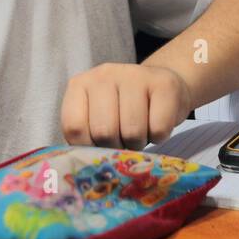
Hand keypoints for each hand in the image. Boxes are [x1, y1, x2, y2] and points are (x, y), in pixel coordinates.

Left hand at [60, 63, 192, 149]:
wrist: (164, 88)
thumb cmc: (124, 111)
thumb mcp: (97, 117)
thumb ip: (85, 136)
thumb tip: (84, 164)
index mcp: (80, 85)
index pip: (74, 127)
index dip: (88, 146)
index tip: (100, 145)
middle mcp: (103, 74)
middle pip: (103, 131)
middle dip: (116, 146)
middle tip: (123, 140)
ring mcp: (134, 75)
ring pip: (132, 131)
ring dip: (138, 143)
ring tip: (140, 132)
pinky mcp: (164, 83)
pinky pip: (158, 129)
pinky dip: (159, 137)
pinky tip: (156, 123)